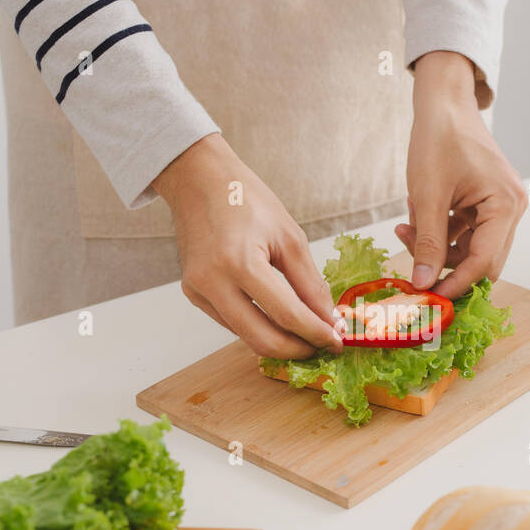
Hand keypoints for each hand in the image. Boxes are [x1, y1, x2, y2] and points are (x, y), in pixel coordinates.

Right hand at [154, 133, 341, 358]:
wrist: (199, 180)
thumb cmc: (246, 200)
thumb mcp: (290, 237)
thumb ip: (310, 284)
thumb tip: (328, 321)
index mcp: (240, 262)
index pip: (287, 315)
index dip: (317, 333)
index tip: (336, 342)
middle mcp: (213, 281)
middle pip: (262, 340)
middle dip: (297, 349)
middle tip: (321, 346)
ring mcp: (198, 290)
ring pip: (245, 336)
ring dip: (278, 341)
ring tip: (304, 334)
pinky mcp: (193, 294)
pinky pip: (231, 323)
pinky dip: (257, 326)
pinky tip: (276, 318)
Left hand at [397, 51, 527, 298]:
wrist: (443, 103)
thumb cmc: (439, 139)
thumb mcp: (427, 195)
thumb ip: (428, 242)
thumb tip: (423, 283)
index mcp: (505, 205)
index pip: (484, 262)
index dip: (456, 284)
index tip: (429, 298)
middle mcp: (512, 208)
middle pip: (482, 261)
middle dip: (444, 264)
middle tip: (412, 265)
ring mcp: (501, 206)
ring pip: (470, 249)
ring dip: (438, 247)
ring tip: (407, 227)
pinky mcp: (486, 203)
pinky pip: (465, 233)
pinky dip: (441, 233)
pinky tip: (416, 217)